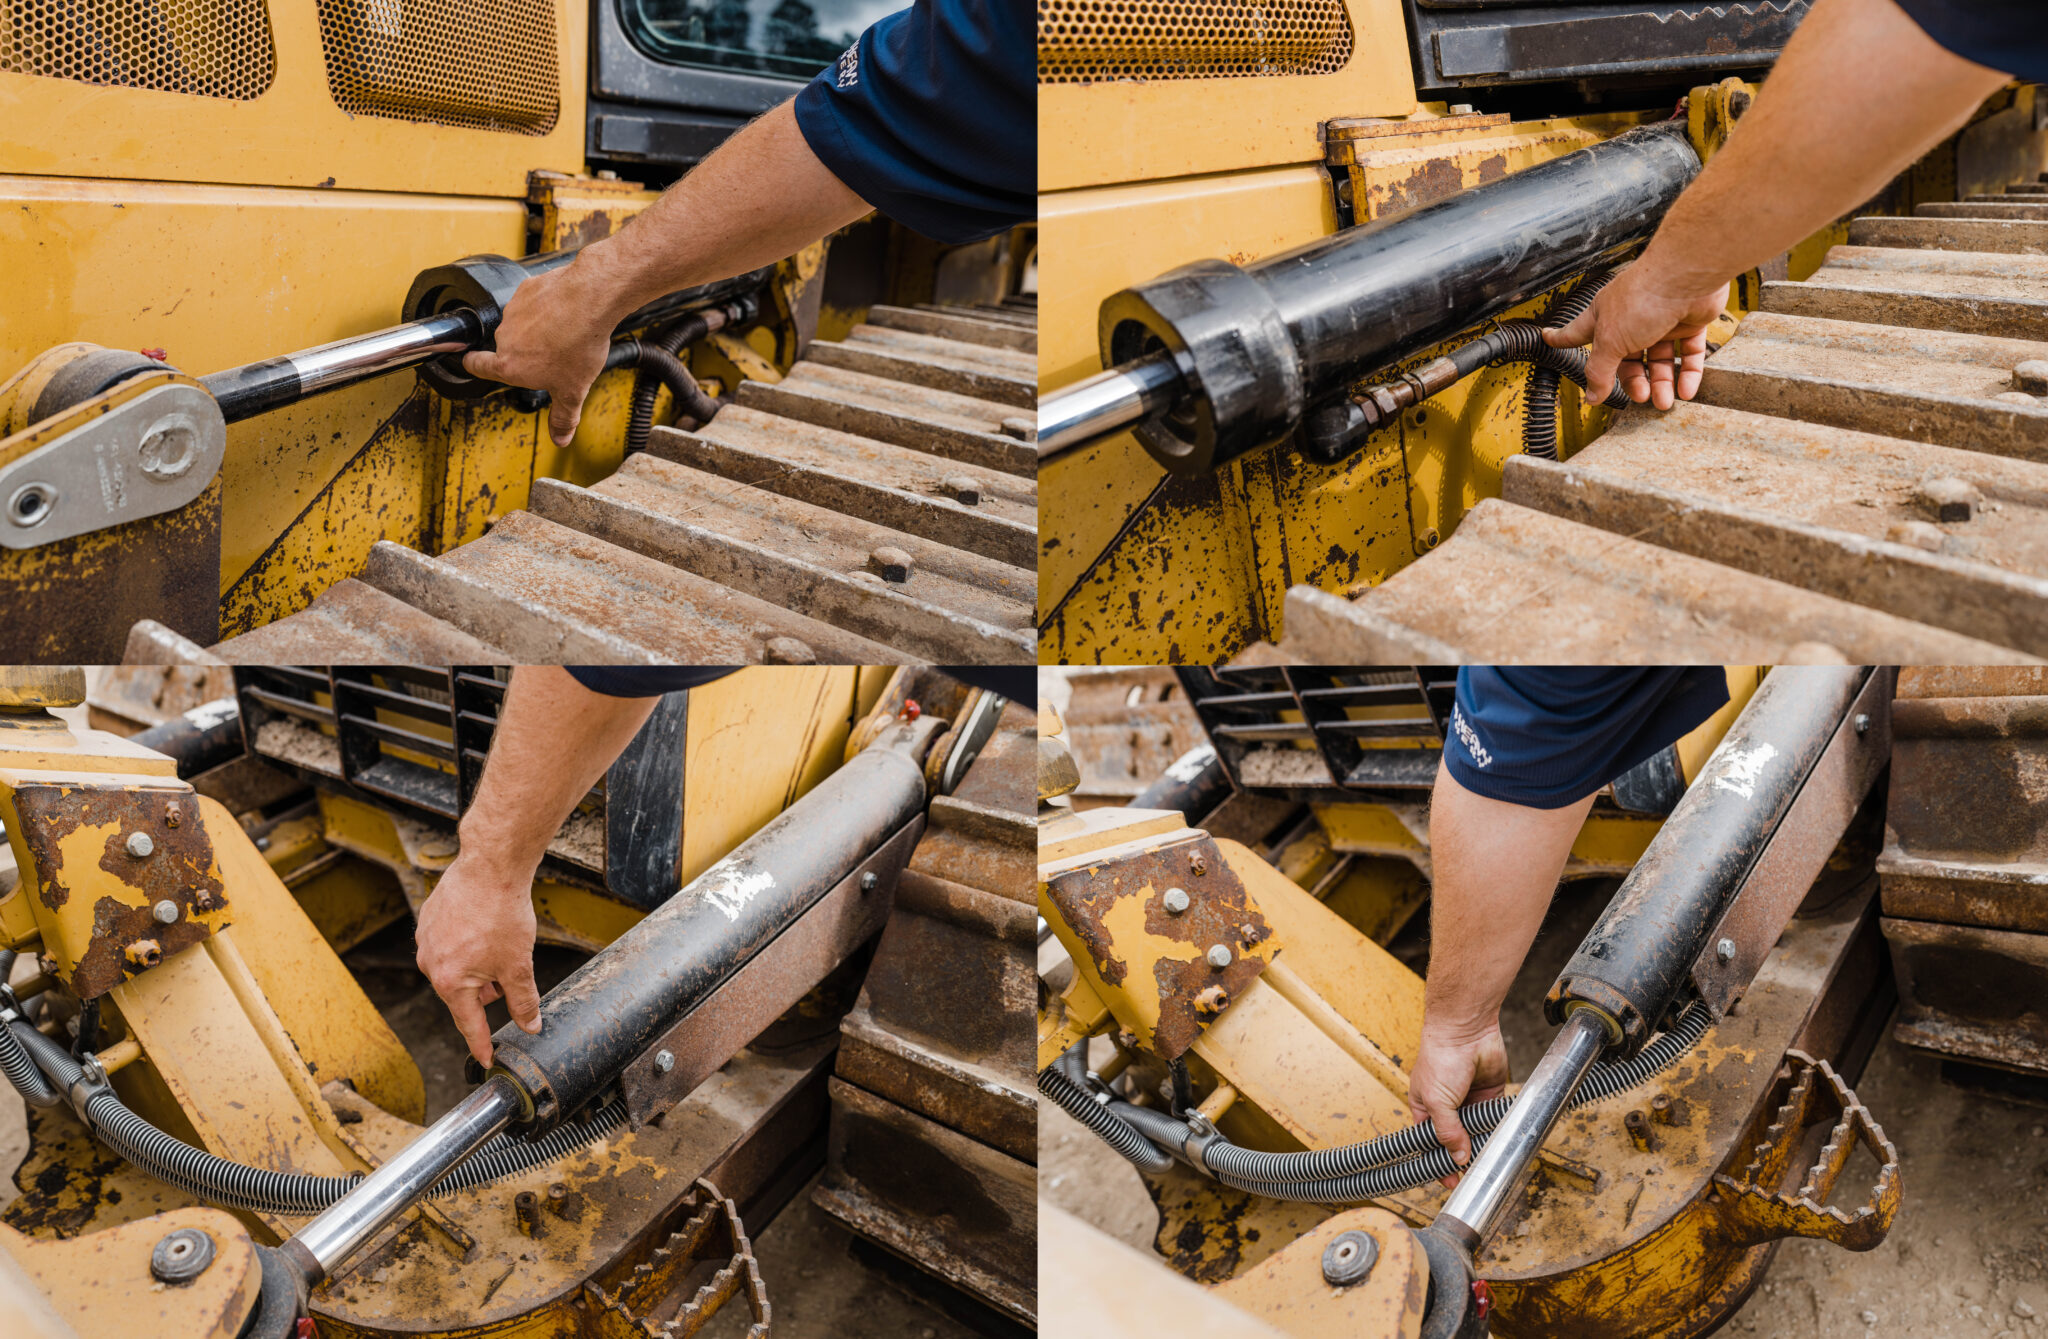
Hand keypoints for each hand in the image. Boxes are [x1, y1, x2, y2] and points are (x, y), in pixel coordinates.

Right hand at [414, 851, 543, 1066]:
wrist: (489, 866)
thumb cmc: (502, 913)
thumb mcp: (519, 965)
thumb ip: (523, 1000)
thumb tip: (530, 1025)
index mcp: (449, 981)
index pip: (468, 1023)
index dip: (480, 1043)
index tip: (485, 1059)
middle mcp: (430, 963)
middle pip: (463, 992)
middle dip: (488, 991)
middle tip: (509, 975)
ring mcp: (426, 939)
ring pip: (457, 966)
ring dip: (479, 967)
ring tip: (500, 945)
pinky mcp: (429, 918)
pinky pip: (450, 943)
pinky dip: (469, 944)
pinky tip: (485, 929)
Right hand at [461, 253, 620, 447]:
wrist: (590, 300)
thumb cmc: (578, 344)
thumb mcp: (573, 391)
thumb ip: (563, 417)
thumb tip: (560, 437)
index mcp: (509, 366)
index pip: (477, 365)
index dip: (474, 365)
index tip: (472, 363)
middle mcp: (506, 337)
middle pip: (509, 346)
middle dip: (529, 351)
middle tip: (555, 355)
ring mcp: (515, 310)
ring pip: (523, 323)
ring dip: (539, 327)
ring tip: (565, 333)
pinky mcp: (527, 289)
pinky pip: (534, 300)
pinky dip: (547, 305)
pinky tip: (566, 311)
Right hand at [1408, 1020, 1511, 1186]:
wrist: (1467, 1030)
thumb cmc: (1441, 1057)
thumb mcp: (1436, 1100)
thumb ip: (1447, 1131)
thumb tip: (1457, 1158)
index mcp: (1426, 1109)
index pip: (1431, 1143)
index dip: (1439, 1162)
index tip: (1449, 1181)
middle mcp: (1448, 1108)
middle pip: (1456, 1141)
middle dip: (1463, 1158)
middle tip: (1473, 1175)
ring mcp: (1469, 1102)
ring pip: (1477, 1133)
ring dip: (1482, 1144)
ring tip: (1487, 1160)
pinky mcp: (1489, 1096)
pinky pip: (1494, 1119)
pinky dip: (1497, 1129)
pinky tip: (1500, 1138)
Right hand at [1543, 262, 1729, 409]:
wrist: (1687, 275)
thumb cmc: (1644, 296)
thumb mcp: (1610, 341)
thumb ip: (1600, 371)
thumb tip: (1592, 395)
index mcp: (1604, 317)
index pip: (1578, 333)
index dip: (1562, 339)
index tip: (1550, 340)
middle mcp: (1631, 318)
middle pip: (1627, 358)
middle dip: (1633, 381)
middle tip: (1639, 396)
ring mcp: (1661, 319)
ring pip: (1660, 359)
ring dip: (1662, 383)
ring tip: (1663, 401)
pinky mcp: (1689, 321)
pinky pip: (1688, 353)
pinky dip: (1688, 373)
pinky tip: (1685, 390)